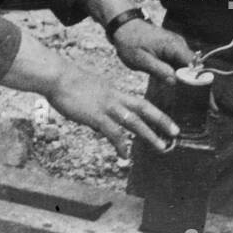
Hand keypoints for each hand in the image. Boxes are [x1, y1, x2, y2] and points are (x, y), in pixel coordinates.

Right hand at [44, 64, 178, 155]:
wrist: (56, 77)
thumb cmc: (67, 84)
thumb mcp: (89, 92)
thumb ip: (98, 107)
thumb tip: (100, 125)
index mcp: (113, 91)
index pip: (138, 102)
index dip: (153, 112)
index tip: (164, 121)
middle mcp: (114, 97)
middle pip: (144, 108)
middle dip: (162, 120)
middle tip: (176, 132)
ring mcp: (107, 106)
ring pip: (135, 121)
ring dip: (149, 135)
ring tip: (161, 147)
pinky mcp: (96, 115)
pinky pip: (114, 132)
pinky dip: (121, 144)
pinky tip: (125, 155)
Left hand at [111, 18, 196, 84]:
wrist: (124, 27)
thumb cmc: (130, 42)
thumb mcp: (141, 60)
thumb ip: (160, 71)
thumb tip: (175, 81)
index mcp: (173, 45)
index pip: (193, 63)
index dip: (192, 77)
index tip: (185, 90)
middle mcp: (179, 44)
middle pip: (191, 65)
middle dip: (185, 78)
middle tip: (173, 89)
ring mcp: (176, 45)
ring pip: (185, 64)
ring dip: (178, 74)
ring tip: (165, 81)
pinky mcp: (172, 48)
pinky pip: (178, 61)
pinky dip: (173, 69)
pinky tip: (162, 74)